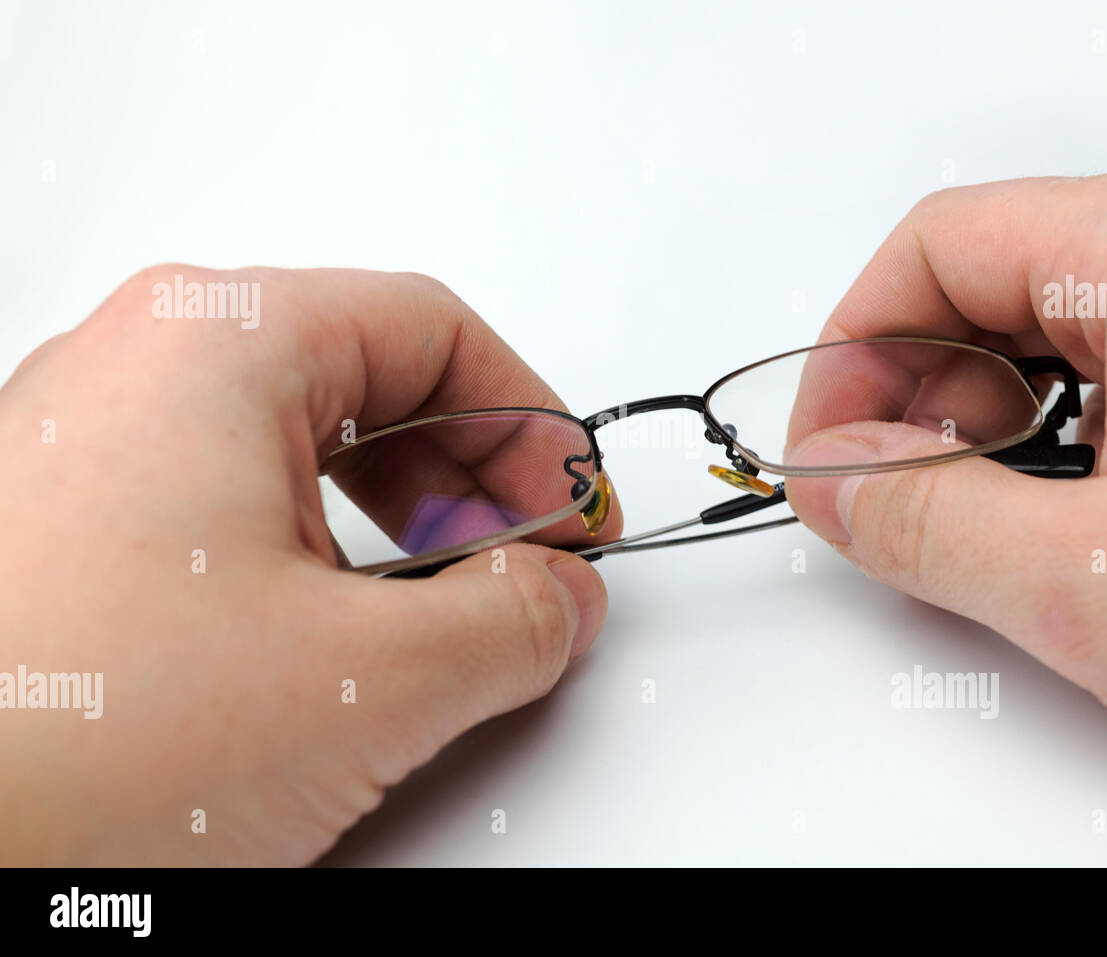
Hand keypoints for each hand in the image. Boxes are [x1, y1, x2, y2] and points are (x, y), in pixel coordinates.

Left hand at [0, 266, 609, 863]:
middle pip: (369, 380)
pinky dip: (308, 558)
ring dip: (393, 527)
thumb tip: (558, 598)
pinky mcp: (65, 528)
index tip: (573, 509)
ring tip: (432, 613)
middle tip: (520, 563)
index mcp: (216, 342)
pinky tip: (330, 636)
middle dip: (468, 481)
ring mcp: (89, 445)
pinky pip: (226, 506)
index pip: (434, 332)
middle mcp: (139, 368)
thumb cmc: (69, 743)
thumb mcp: (366, 681)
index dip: (532, 425)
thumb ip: (510, 622)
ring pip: (296, 447)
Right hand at [785, 161, 1106, 784]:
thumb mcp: (1095, 582)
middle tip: (897, 512)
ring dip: (989, 438)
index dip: (850, 352)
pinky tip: (1082, 532)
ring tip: (1000, 539)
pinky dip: (1064, 454)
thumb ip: (922, 522)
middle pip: (989, 284)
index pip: (931, 248)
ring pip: (1053, 339)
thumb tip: (832, 480)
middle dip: (917, 402)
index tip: (825, 454)